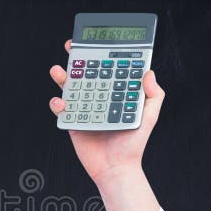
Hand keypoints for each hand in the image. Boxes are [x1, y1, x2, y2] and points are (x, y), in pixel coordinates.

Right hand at [48, 40, 165, 188]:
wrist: (116, 169)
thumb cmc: (133, 145)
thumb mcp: (149, 117)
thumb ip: (153, 95)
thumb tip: (149, 73)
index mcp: (116, 92)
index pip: (108, 68)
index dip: (102, 53)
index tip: (96, 40)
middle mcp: (99, 97)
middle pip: (86, 72)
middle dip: (77, 58)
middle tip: (71, 46)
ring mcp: (84, 108)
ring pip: (70, 87)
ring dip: (62, 77)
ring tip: (58, 71)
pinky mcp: (72, 121)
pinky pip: (61, 109)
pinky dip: (57, 103)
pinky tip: (61, 102)